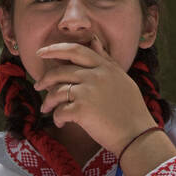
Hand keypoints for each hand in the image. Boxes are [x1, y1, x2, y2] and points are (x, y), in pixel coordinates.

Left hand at [34, 37, 155, 153]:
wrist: (137, 135)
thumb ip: (106, 59)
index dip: (55, 49)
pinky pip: (59, 111)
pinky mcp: (82, 110)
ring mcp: (88, 92)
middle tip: (38, 85)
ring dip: (48, 102)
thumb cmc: (130, 110)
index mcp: (105, 67)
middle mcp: (96, 75)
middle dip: (44, 78)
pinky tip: (61, 123)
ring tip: (47, 109)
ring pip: (56, 91)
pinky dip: (57, 118)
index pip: (76, 50)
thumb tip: (94, 40)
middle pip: (60, 71)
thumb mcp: (122, 79)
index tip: (41, 52)